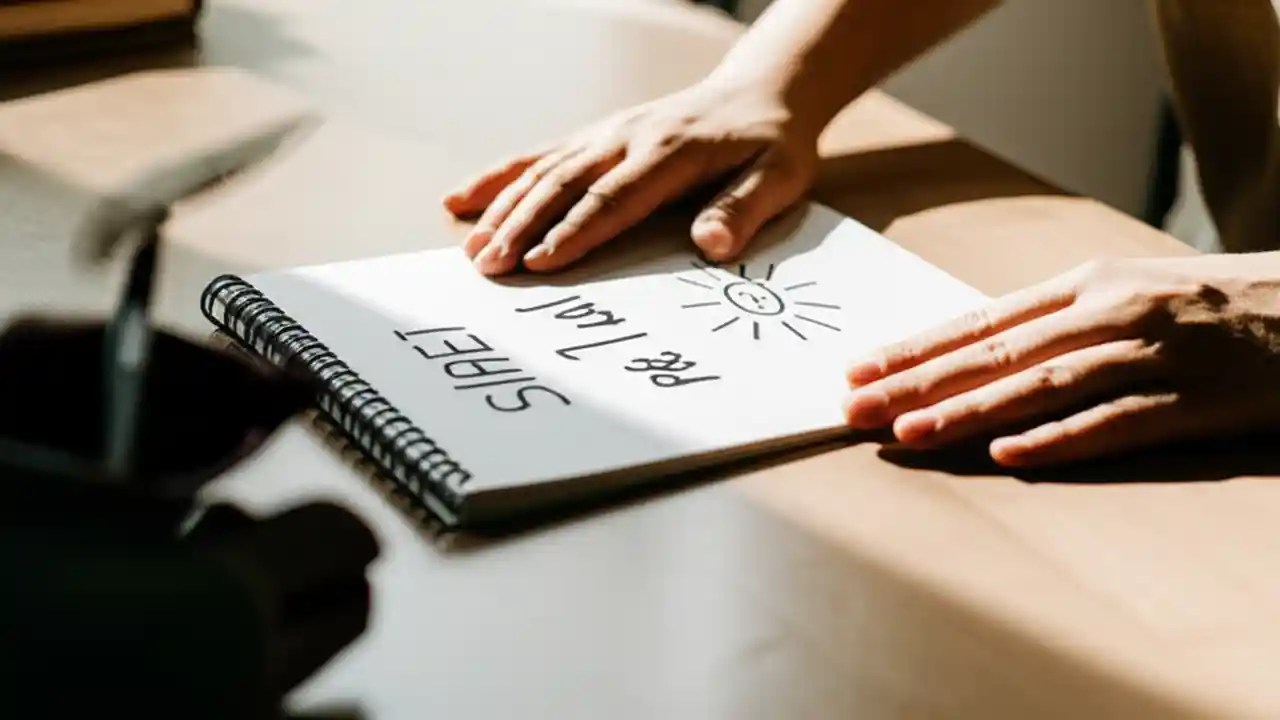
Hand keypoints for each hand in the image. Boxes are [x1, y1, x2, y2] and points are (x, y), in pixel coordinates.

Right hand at [443, 76, 821, 274]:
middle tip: (489, 266)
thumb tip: (710, 246)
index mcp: (672, 152)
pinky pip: (541, 155)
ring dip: (503, 209)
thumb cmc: (771, 144)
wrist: (761, 92)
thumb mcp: (779, 178)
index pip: (614, 198)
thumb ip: (743, 210)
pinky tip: (461, 199)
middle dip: (523, 226)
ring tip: (470, 249)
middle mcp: (630, 138)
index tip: (540, 263)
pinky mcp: (596, 135)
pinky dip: (500, 177)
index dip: (575, 232)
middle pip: (566, 185)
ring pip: (544, 170)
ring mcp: (607, 133)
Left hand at [843, 254, 1279, 466]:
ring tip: (909, 434)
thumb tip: (976, 354)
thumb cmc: (1217, 304)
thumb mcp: (1131, 290)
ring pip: (1042, 386)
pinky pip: (1117, 422)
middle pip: (996, 352)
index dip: (914, 348)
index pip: (981, 320)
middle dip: (916, 383)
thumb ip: (1059, 321)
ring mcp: (1152, 355)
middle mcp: (1110, 311)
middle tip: (853, 409)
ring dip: (969, 412)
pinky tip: (1011, 455)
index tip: (856, 370)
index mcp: (1088, 283)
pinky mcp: (1194, 400)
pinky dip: (1061, 438)